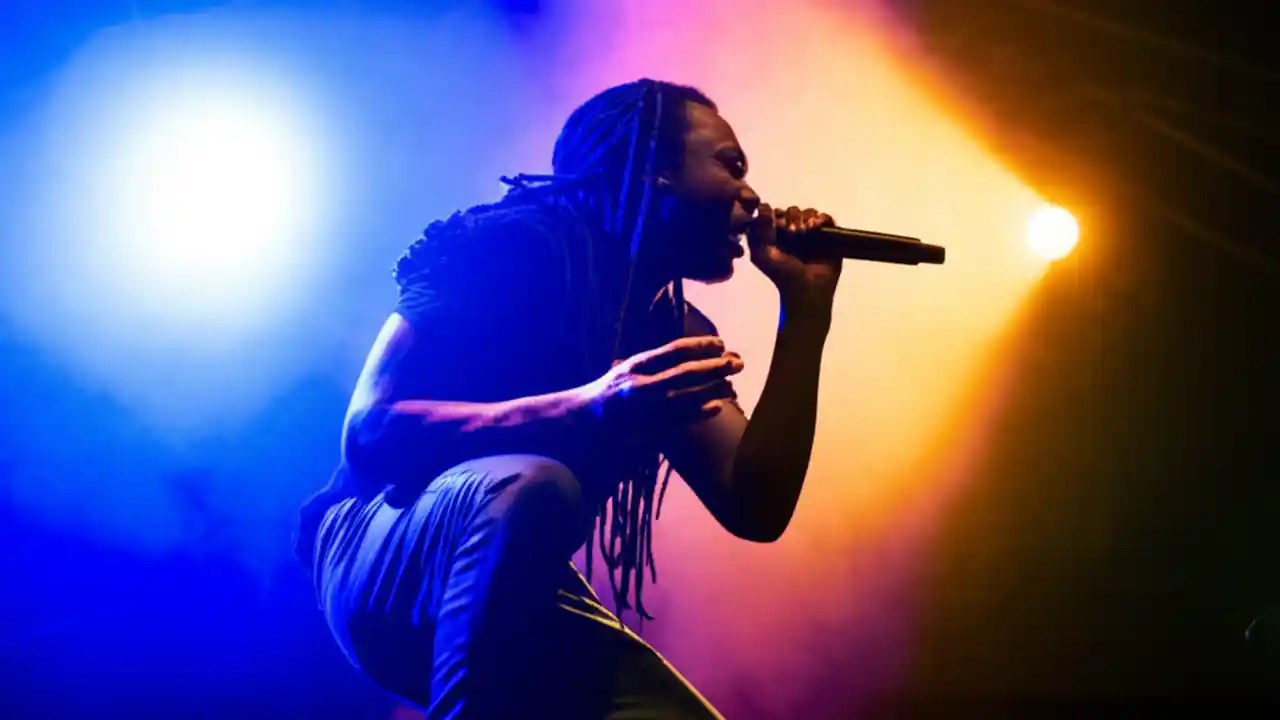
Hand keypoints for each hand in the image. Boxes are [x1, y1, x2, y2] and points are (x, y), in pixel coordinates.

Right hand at [581, 336, 742, 435]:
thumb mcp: (628, 366)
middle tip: (738, 362)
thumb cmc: (611, 390)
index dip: (701, 345)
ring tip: (732, 385)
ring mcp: (647, 408)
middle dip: (716, 367)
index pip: (675, 350)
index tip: (721, 342)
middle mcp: (642, 385)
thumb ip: (655, 360)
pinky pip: (681, 420)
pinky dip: (701, 412)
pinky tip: (716, 407)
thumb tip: (692, 352)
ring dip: (713, 390)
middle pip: (687, 372)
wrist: (586, 419)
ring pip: (688, 397)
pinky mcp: (650, 428)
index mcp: (637, 364)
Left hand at [748, 204, 841, 302]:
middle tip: (794, 232)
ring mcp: (810, 232)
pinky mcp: (828, 235)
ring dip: (807, 218)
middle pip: (792, 210)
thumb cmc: (783, 275)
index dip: (776, 215)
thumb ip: (758, 231)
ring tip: (807, 232)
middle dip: (793, 218)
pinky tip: (817, 228)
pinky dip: (821, 218)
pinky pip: (825, 217)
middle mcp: (792, 231)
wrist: (808, 290)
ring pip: (808, 212)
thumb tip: (763, 205)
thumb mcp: (762, 255)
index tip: (779, 226)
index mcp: (774, 234)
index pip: (774, 212)